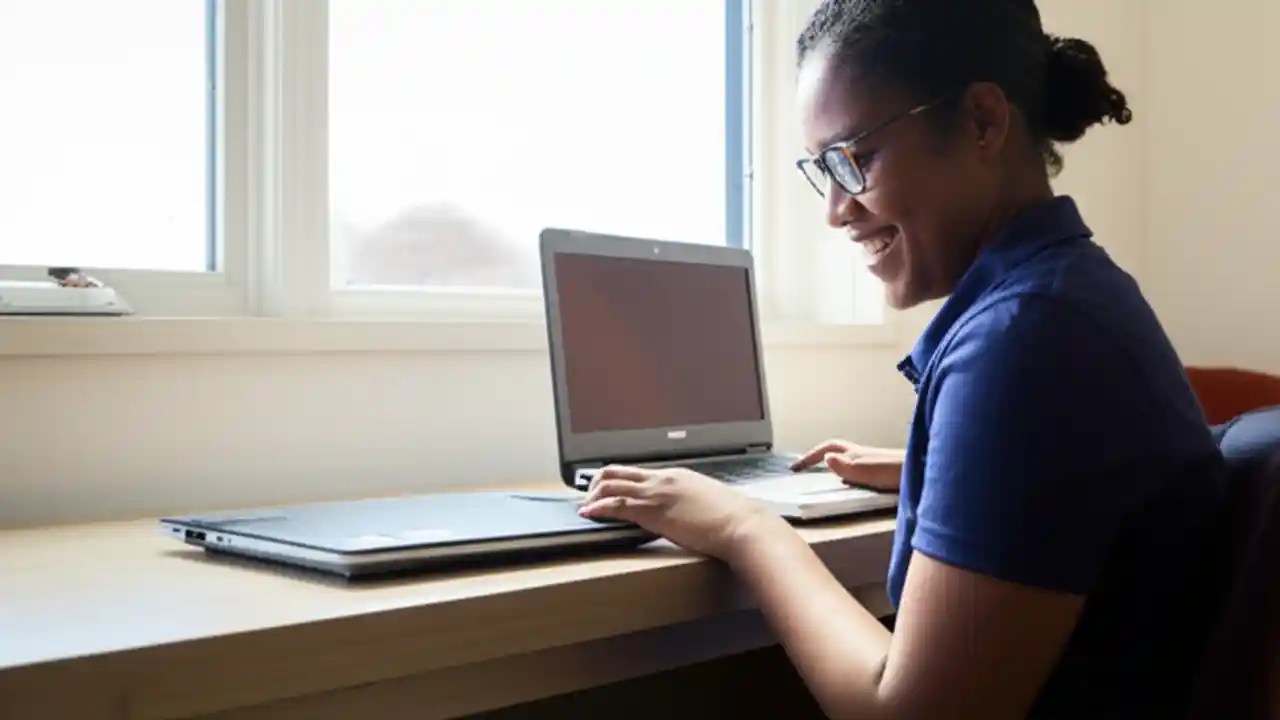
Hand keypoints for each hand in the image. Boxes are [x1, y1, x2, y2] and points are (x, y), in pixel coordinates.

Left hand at [578, 466, 789, 562]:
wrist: (741, 525)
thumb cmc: (730, 518)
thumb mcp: (704, 501)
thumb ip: (687, 501)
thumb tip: (679, 511)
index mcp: (675, 475)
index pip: (637, 472)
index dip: (617, 479)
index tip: (606, 488)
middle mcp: (662, 479)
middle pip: (618, 471)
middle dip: (597, 481)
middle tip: (589, 496)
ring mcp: (657, 493)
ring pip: (611, 485)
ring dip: (593, 496)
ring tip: (584, 507)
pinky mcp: (653, 511)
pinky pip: (616, 505)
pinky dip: (597, 508)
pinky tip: (588, 514)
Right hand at [790, 439, 904, 492]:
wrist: (925, 471)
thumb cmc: (895, 470)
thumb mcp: (865, 469)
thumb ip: (845, 466)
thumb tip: (826, 459)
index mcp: (855, 452)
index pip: (827, 448)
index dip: (810, 456)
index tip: (795, 467)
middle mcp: (863, 455)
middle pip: (837, 452)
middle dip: (820, 458)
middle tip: (806, 471)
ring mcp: (875, 464)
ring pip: (849, 463)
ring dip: (836, 469)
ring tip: (825, 483)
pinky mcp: (885, 475)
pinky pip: (860, 474)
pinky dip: (851, 479)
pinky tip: (854, 492)